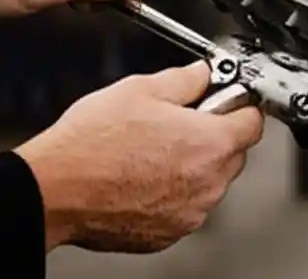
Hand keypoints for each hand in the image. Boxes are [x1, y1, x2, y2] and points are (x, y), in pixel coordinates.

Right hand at [15, 62, 264, 252]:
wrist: (53, 191)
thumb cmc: (92, 144)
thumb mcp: (141, 90)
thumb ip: (185, 79)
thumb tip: (203, 74)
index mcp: (212, 143)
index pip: (254, 120)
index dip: (238, 106)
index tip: (225, 101)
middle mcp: (210, 182)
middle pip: (234, 152)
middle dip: (214, 136)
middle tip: (179, 125)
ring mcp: (192, 212)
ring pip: (210, 182)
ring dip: (193, 167)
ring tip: (151, 153)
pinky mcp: (170, 233)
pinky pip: (186, 207)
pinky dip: (173, 193)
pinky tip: (142, 178)